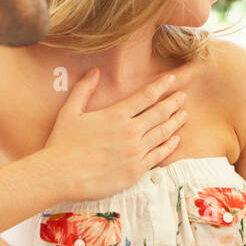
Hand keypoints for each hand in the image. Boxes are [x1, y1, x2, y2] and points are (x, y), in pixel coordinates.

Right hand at [41, 64, 194, 200]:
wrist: (61, 175)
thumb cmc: (62, 143)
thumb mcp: (69, 111)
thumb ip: (83, 89)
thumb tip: (94, 70)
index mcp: (116, 115)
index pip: (146, 96)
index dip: (161, 86)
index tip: (172, 79)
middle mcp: (130, 131)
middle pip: (160, 113)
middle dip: (173, 102)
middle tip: (183, 96)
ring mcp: (136, 152)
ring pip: (163, 133)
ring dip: (176, 122)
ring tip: (184, 114)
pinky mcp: (136, 170)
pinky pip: (159, 155)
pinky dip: (170, 145)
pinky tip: (176, 139)